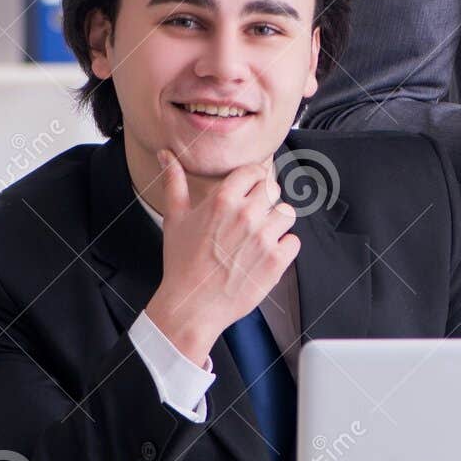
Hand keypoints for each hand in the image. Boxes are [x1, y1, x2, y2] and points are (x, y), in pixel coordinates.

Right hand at [143, 151, 298, 364]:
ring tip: (260, 236)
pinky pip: (294, 241)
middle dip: (264, 201)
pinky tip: (265, 255)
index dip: (252, 181)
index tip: (249, 191)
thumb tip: (166, 155)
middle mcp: (246, 215)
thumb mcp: (175, 218)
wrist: (192, 305)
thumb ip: (174, 182)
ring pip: (287, 213)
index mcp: (222, 200)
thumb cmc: (182, 263)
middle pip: (273, 189)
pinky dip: (284, 248)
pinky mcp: (276, 261)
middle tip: (251, 218)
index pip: (254, 171)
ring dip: (276, 222)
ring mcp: (263, 238)